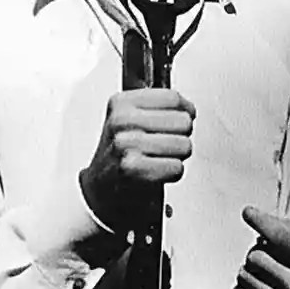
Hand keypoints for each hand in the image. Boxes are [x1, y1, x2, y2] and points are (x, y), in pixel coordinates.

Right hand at [79, 88, 194, 230]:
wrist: (101, 190)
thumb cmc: (121, 154)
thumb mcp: (131, 119)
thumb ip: (160, 107)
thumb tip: (189, 108)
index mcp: (122, 103)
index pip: (173, 98)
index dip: (184, 112)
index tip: (177, 121)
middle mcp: (121, 121)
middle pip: (183, 121)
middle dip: (181, 136)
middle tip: (163, 146)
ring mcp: (125, 144)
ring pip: (184, 145)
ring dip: (177, 157)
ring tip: (158, 159)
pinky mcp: (131, 169)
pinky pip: (177, 167)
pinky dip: (172, 174)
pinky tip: (156, 173)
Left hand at [235, 207, 289, 288]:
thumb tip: (262, 225)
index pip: (280, 236)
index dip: (261, 221)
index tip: (247, 212)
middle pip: (254, 255)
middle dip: (256, 251)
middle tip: (268, 255)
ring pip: (243, 275)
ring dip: (249, 270)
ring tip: (264, 272)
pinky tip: (254, 288)